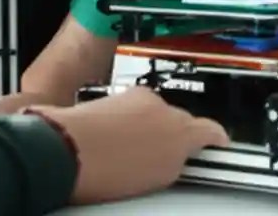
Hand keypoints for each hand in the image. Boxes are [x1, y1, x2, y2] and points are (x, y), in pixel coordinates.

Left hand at [35, 87, 228, 204]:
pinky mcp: (111, 99)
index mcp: (182, 130)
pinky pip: (126, 112)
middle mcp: (163, 107)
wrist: (59, 151)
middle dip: (172, 136)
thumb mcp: (157, 177)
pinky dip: (122, 125)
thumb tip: (180, 156)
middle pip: (179, 120)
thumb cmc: (102, 169)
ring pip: (151, 114)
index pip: (211, 130)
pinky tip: (108, 147)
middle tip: (158, 161)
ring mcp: (136, 100)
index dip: (216, 139)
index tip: (218, 143)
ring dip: (144, 130)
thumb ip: (176, 161)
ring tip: (125, 158)